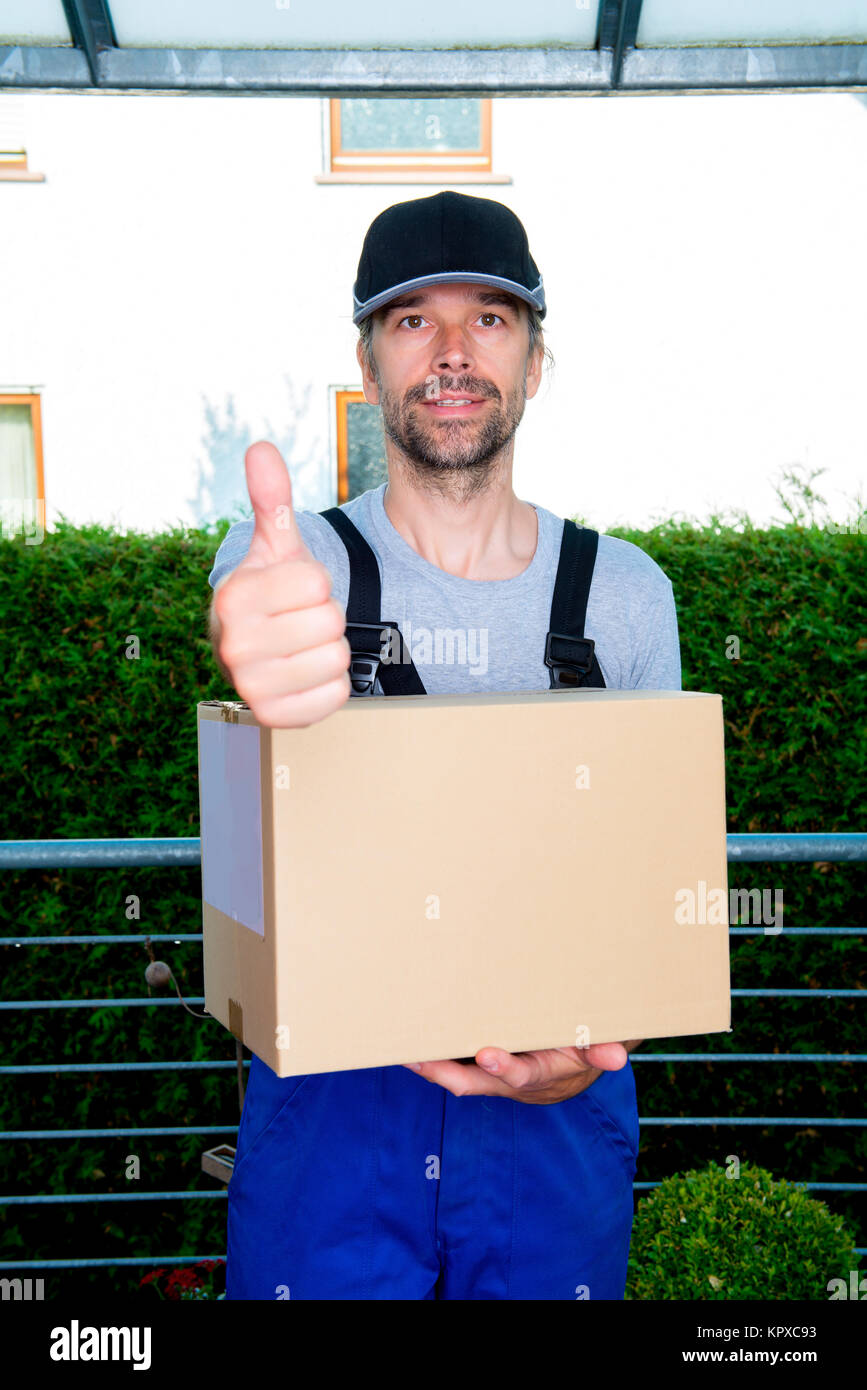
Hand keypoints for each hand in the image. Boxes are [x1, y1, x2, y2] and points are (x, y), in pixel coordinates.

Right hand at [212, 441, 351, 727]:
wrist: (254, 648)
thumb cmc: (270, 593)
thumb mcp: (275, 545)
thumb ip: (271, 498)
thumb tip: (262, 449)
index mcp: (234, 595)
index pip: (317, 583)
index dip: (315, 583)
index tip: (293, 591)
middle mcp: (234, 643)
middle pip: (330, 621)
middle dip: (325, 617)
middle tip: (299, 621)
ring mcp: (251, 685)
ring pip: (337, 659)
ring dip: (330, 651)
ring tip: (302, 646)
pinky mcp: (274, 717)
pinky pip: (336, 695)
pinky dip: (331, 685)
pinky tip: (306, 675)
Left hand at [401, 1041, 638, 1104]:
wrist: (572, 1068)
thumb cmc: (578, 1050)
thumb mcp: (592, 1050)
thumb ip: (600, 1051)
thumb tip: (617, 1057)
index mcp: (539, 1074)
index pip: (521, 1074)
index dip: (505, 1067)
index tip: (488, 1054)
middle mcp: (510, 1081)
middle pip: (474, 1082)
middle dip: (445, 1072)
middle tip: (420, 1058)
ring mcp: (492, 1078)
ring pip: (456, 1076)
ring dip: (430, 1067)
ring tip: (403, 1051)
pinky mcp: (480, 1070)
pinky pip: (452, 1066)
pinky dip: (431, 1059)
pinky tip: (408, 1043)